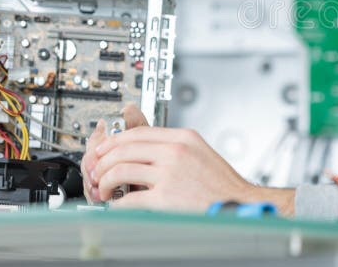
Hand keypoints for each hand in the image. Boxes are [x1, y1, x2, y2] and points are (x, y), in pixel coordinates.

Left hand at [83, 105, 294, 214]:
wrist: (240, 204)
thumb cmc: (221, 184)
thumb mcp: (199, 152)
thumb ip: (173, 147)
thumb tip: (143, 149)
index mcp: (183, 137)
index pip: (137, 131)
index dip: (113, 141)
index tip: (104, 150)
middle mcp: (176, 151)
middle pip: (124, 148)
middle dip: (103, 161)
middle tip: (98, 172)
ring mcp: (170, 173)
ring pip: (120, 169)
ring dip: (105, 181)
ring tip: (106, 190)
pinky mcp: (166, 197)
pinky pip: (129, 199)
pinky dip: (117, 203)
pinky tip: (118, 205)